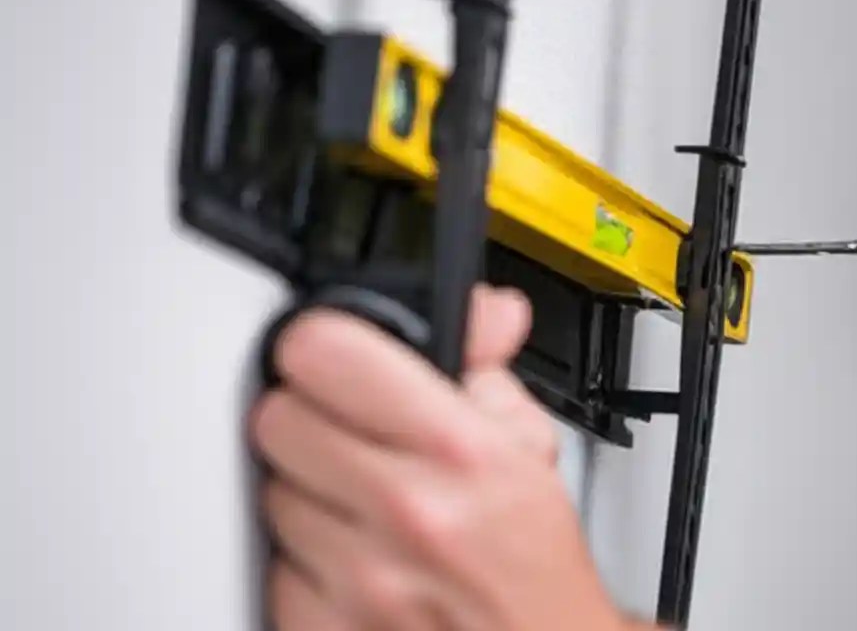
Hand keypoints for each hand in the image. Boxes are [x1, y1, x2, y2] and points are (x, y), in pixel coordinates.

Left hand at [248, 284, 636, 629]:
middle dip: (310, 415)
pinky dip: (303, 557)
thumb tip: (487, 310)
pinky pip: (271, 563)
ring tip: (362, 501)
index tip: (334, 354)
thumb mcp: (530, 449)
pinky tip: (352, 552)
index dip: (325, 345)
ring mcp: (359, 577)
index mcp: (458, 451)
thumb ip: (489, 369)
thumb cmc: (533, 566)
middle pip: (277, 418)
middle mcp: (405, 511)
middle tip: (349, 431)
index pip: (323, 352)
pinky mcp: (323, 626)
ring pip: (269, 490)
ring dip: (307, 489)